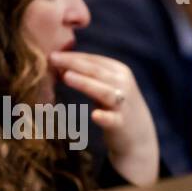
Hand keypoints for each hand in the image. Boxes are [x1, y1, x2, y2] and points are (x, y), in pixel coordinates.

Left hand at [50, 51, 159, 185]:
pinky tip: (94, 115)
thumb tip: (58, 64)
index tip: (52, 54)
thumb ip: (88, 75)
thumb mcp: (106, 86)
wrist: (139, 136)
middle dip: (74, 63)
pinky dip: (104, 117)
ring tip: (66, 77)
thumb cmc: (115, 107)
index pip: (93, 60)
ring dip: (85, 83)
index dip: (73, 56)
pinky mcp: (122, 124)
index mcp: (118, 71)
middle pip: (96, 71)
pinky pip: (112, 120)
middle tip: (52, 58)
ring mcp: (123, 104)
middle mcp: (123, 84)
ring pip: (104, 92)